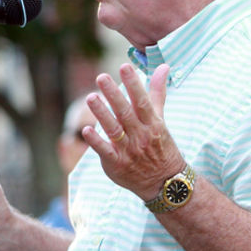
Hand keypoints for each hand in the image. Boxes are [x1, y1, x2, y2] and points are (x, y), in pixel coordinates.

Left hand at [82, 63, 186, 199]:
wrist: (165, 183)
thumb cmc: (161, 146)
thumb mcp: (161, 119)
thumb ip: (157, 92)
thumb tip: (163, 67)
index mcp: (152, 123)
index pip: (142, 101)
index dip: (133, 84)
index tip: (125, 66)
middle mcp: (140, 136)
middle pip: (125, 113)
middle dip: (113, 94)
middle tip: (101, 77)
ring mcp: (128, 151)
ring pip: (113, 129)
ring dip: (101, 113)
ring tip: (90, 97)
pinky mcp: (117, 164)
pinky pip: (105, 151)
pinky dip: (96, 141)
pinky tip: (86, 129)